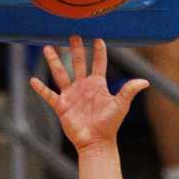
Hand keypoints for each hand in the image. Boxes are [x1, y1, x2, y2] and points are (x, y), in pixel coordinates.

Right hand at [31, 35, 147, 153]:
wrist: (96, 143)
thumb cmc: (109, 125)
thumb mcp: (120, 105)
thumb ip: (129, 91)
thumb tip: (145, 82)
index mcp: (97, 84)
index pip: (98, 63)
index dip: (98, 51)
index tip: (97, 38)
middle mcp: (83, 86)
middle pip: (78, 63)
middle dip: (75, 49)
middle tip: (72, 35)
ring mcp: (71, 95)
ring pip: (60, 73)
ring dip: (54, 61)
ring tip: (47, 47)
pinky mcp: (61, 106)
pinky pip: (49, 95)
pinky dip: (40, 88)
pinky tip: (33, 80)